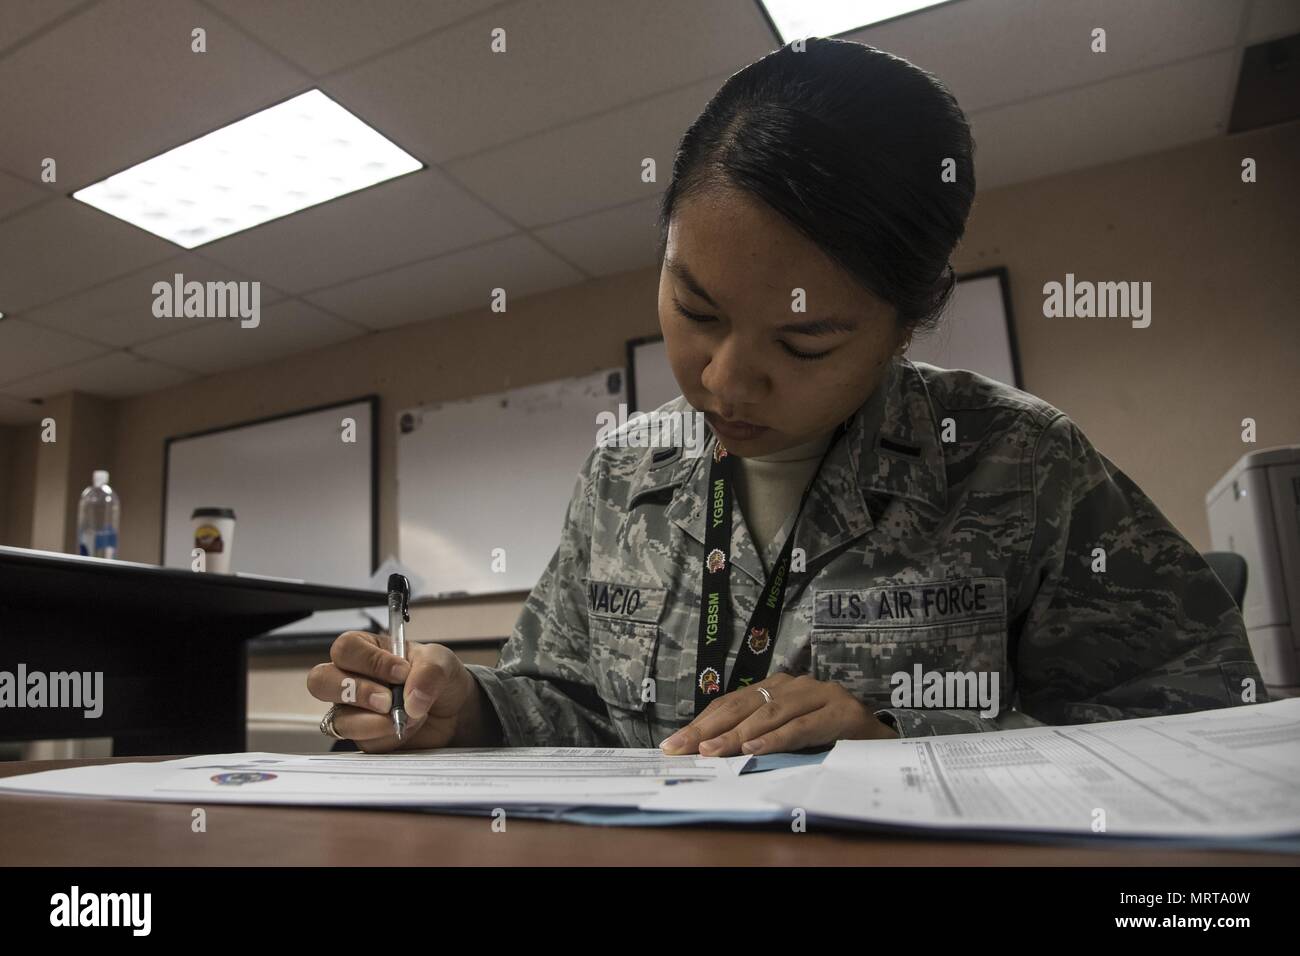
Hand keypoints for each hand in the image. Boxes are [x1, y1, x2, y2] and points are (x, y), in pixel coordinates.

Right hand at [307, 631, 498, 752]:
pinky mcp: (363, 737)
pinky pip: (359, 741)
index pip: (347, 648)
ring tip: (403, 716)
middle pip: (320, 681)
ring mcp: (353, 711)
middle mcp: (352, 678)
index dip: (370, 661)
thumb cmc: (440, 679)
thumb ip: (430, 672)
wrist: (455, 713)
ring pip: (337, 718)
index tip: (402, 672)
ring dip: (372, 720)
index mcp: (367, 650)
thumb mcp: (442, 663)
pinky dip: (384, 736)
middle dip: (355, 692)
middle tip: (388, 700)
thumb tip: (411, 700)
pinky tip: (403, 729)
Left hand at [658, 672, 896, 755]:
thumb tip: (708, 754)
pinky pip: (801, 726)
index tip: (674, 744)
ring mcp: (821, 695)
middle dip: (709, 729)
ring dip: (737, 734)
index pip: (732, 703)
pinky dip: (776, 738)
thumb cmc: (831, 742)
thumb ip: (757, 738)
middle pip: (744, 705)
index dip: (701, 722)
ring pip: (770, 713)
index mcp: (780, 687)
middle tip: (682, 748)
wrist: (885, 745)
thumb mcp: (788, 738)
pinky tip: (754, 749)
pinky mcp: (841, 712)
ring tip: (712, 750)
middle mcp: (797, 685)